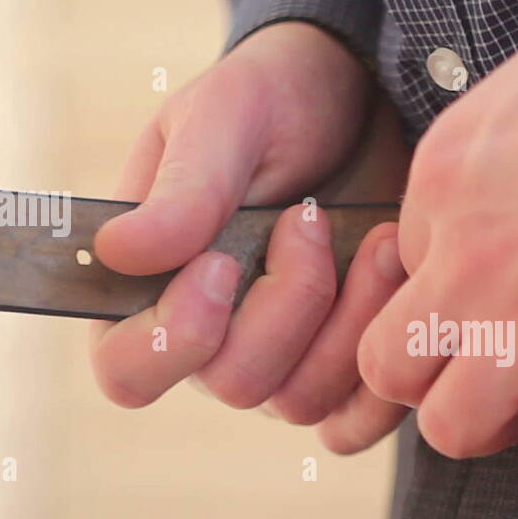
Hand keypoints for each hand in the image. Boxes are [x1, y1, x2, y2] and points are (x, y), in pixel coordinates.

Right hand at [89, 22, 411, 451]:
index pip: (128, 371)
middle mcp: (211, 345)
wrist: (366, 100)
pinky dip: (385, 358)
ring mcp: (281, 367)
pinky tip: (399, 277)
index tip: (221, 264)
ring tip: (373, 239)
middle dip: (286, 303)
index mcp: (149, 290)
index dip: (173, 337)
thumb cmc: (278, 102)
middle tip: (307, 218)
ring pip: (303, 401)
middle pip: (235, 385)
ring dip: (347, 318)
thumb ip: (182, 189)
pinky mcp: (345, 375)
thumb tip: (118, 252)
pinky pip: (359, 418)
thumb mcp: (227, 119)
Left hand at [357, 14, 517, 496]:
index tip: (498, 282)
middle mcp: (474, 263)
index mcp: (449, 180)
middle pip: (392, 365)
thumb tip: (493, 185)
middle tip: (485, 363)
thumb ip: (491, 142)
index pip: (404, 267)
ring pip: (453, 430)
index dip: (448, 284)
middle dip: (431, 376)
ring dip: (490, 426)